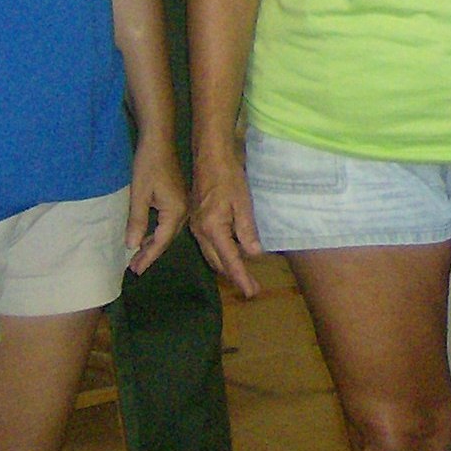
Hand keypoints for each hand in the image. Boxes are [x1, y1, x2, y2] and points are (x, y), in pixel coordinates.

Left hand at [125, 136, 187, 275]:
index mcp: (176, 212)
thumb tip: (132, 246)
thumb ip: (137, 221)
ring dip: (153, 245)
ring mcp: (183, 206)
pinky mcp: (178, 200)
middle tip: (134, 268)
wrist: (159, 143)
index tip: (135, 270)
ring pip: (168, 232)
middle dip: (150, 254)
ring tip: (138, 258)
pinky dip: (157, 234)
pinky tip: (147, 238)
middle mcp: (184, 211)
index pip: (161, 241)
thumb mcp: (139, 195)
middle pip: (167, 239)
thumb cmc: (148, 166)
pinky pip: (169, 224)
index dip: (147, 257)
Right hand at [190, 148, 267, 299]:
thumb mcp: (243, 203)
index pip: (230, 260)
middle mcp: (200, 232)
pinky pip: (207, 245)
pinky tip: (230, 255)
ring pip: (211, 255)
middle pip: (217, 262)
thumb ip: (247, 231)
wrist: (209, 158)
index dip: (241, 278)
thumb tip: (254, 254)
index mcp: (212, 229)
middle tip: (251, 288)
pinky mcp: (195, 221)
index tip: (251, 292)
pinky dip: (219, 254)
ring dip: (226, 266)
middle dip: (234, 276)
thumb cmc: (229, 177)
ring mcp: (195, 227)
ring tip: (243, 276)